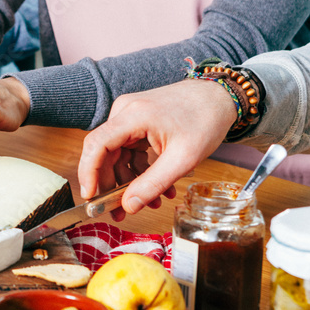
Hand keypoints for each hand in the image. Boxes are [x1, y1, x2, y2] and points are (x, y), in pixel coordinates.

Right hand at [78, 79, 237, 217]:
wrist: (221, 97)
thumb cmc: (205, 119)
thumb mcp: (182, 159)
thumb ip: (153, 184)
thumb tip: (128, 206)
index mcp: (133, 115)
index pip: (96, 145)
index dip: (88, 173)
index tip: (91, 198)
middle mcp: (125, 112)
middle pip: (104, 154)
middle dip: (112, 186)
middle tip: (120, 212)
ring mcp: (130, 116)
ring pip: (117, 156)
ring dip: (130, 181)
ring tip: (152, 201)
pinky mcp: (137, 122)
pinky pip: (129, 151)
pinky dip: (139, 170)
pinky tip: (159, 187)